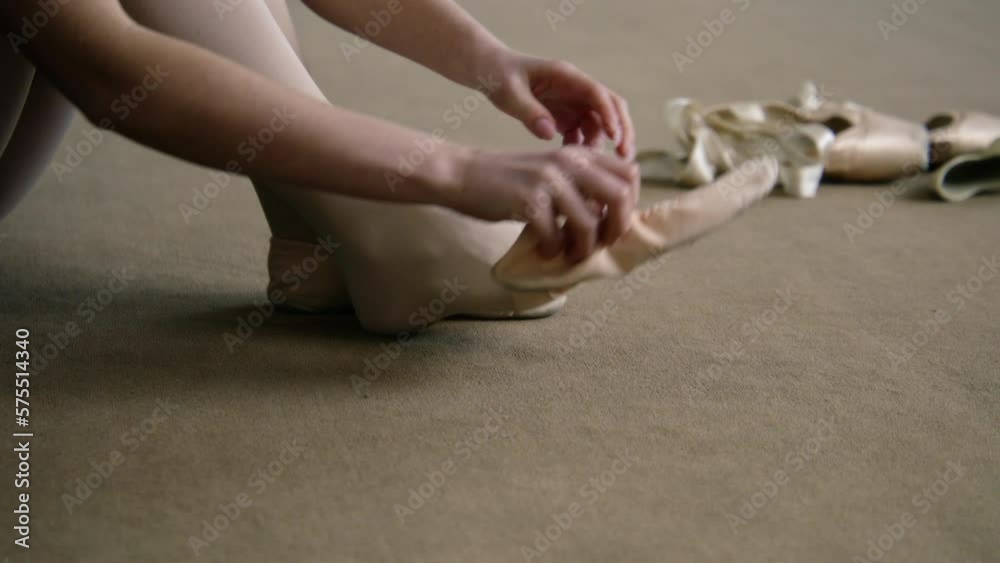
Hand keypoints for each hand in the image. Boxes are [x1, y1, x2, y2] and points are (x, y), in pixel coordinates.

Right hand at [443, 145, 639, 261]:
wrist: (464, 175)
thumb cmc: (510, 181)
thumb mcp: (551, 170)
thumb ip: (581, 183)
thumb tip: (614, 217)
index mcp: (579, 153)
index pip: (630, 173)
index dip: (631, 203)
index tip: (615, 222)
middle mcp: (569, 162)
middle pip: (620, 197)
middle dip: (616, 229)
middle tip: (602, 244)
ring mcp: (549, 180)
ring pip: (588, 224)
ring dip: (583, 248)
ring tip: (570, 254)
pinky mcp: (529, 201)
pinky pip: (555, 236)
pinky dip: (552, 249)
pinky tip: (543, 249)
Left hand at [485, 52, 635, 159]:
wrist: (491, 72)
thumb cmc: (499, 76)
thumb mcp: (509, 94)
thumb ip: (529, 112)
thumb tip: (549, 134)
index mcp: (566, 76)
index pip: (597, 94)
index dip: (609, 114)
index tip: (614, 137)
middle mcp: (576, 88)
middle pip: (611, 107)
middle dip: (622, 130)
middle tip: (625, 156)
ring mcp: (573, 103)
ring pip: (599, 125)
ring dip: (600, 145)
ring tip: (591, 167)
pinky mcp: (567, 116)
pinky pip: (583, 134)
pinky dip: (581, 148)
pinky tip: (569, 162)